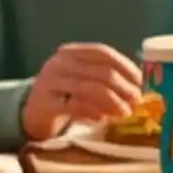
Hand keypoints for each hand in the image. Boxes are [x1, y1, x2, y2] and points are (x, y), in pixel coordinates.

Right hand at [22, 43, 142, 141]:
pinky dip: (92, 113)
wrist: (31, 112)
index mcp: (71, 53)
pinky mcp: (46, 104)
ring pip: (89, 89)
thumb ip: (103, 78)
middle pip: (99, 71)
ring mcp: (50, 83)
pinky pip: (75, 107)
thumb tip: (139, 87)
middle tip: (137, 100)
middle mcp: (59, 63)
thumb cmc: (64, 95)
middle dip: (123, 87)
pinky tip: (101, 119)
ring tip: (125, 112)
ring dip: (112, 102)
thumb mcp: (81, 79)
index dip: (125, 66)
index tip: (141, 81)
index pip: (102, 52)